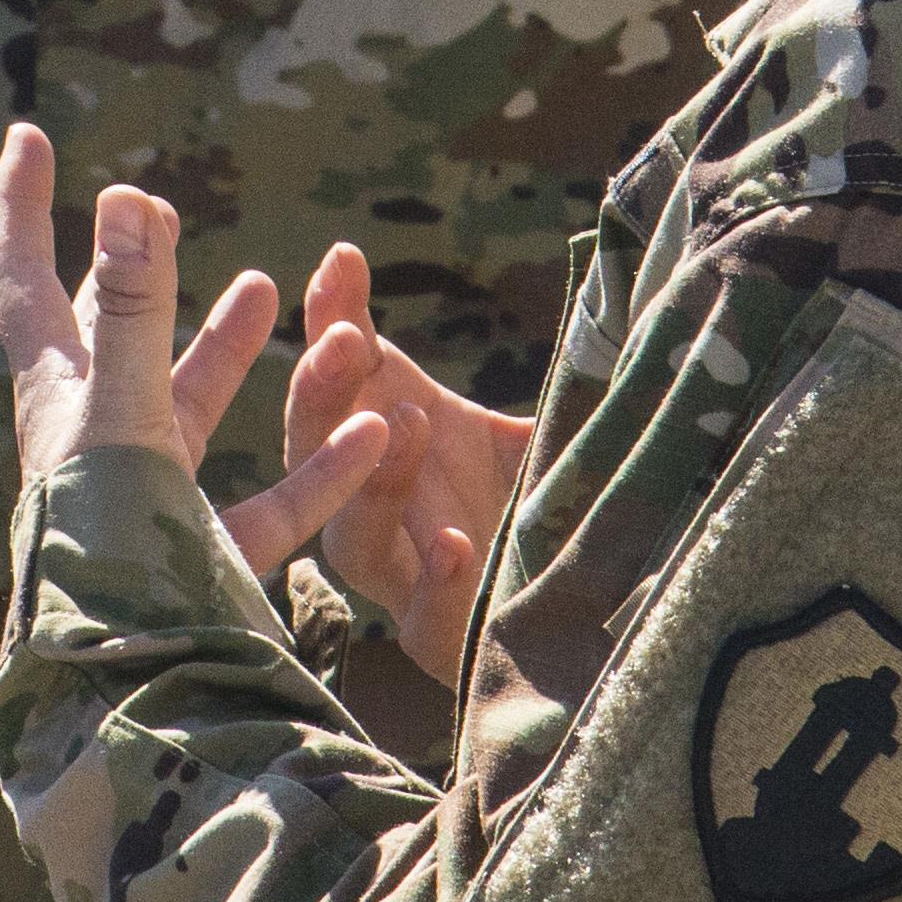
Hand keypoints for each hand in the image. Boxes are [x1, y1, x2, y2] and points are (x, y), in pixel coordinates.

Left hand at [0, 122, 389, 580]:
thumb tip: (127, 193)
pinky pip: (267, 502)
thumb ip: (135, 307)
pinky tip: (375, 432)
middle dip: (135, 277)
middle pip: (109, 338)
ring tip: (273, 290)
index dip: (22, 205)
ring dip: (228, 351)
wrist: (136, 700)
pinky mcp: (206, 564)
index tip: (27, 132)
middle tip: (158, 211)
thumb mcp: (126, 412)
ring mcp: (149, 504)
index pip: (24, 278)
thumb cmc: (113, 549)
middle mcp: (95, 445)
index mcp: (58, 399)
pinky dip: (319, 467)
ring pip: (190, 410)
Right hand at [278, 239, 536, 684]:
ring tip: (406, 423)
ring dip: (371, 483)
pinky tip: (451, 542)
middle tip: (344, 341)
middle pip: (317, 453)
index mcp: (388, 435)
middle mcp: (376, 505)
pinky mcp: (437, 642)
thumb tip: (479, 270)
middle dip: (321, 394)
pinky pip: (421, 622)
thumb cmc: (540, 499)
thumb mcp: (526, 421)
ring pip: (354, 540)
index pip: (343, 373)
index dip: (333, 316)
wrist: (584, 607)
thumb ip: (531, 371)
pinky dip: (431, 583)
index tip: (343, 259)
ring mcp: (402, 578)